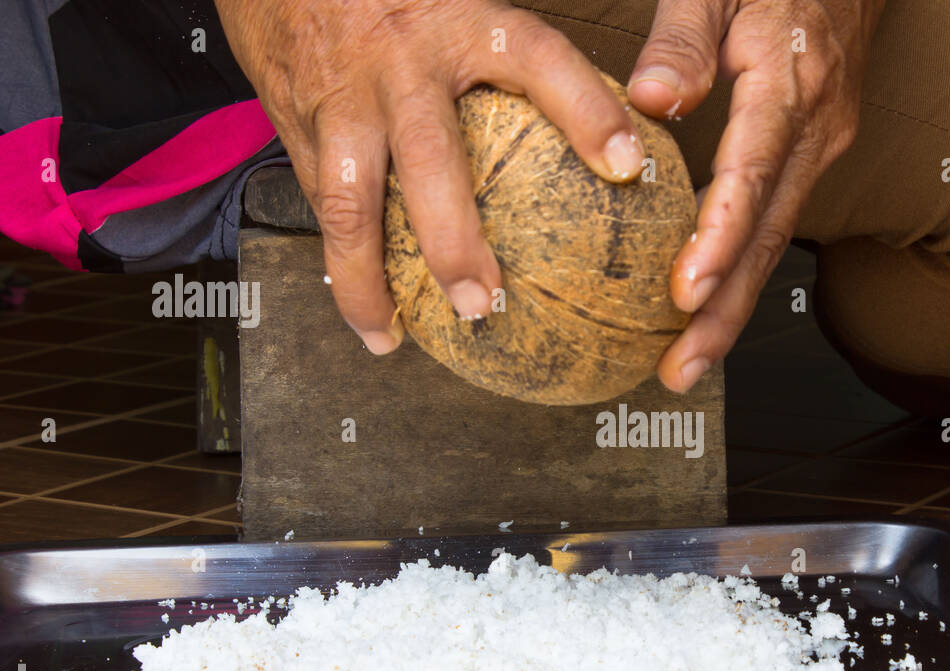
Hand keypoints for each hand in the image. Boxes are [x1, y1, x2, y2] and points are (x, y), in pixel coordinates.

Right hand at [214, 0, 647, 352]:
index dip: (586, 113)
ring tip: (391, 335)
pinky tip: (365, 308)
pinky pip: (320, 204)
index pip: (538, 61)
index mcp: (460, 23)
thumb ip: (512, 55)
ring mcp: (343, 99)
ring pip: (351, 202)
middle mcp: (401, 65)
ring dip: (369, 280)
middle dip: (455, 241)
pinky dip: (340, 262)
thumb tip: (605, 128)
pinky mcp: (296, 123)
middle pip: (431, 162)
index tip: (627, 166)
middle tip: (486, 302)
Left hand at [628, 0, 883, 391]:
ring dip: (733, 308)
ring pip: (776, 243)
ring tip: (685, 363)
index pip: (752, 174)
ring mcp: (819, 148)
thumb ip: (681, 39)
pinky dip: (742, 274)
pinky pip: (776, 225)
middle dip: (725, 311)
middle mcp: (815, 129)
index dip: (720, 238)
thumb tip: (650, 103)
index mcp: (792, 83)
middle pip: (770, 235)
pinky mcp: (810, 156)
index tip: (684, 291)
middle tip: (680, 368)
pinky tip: (708, 309)